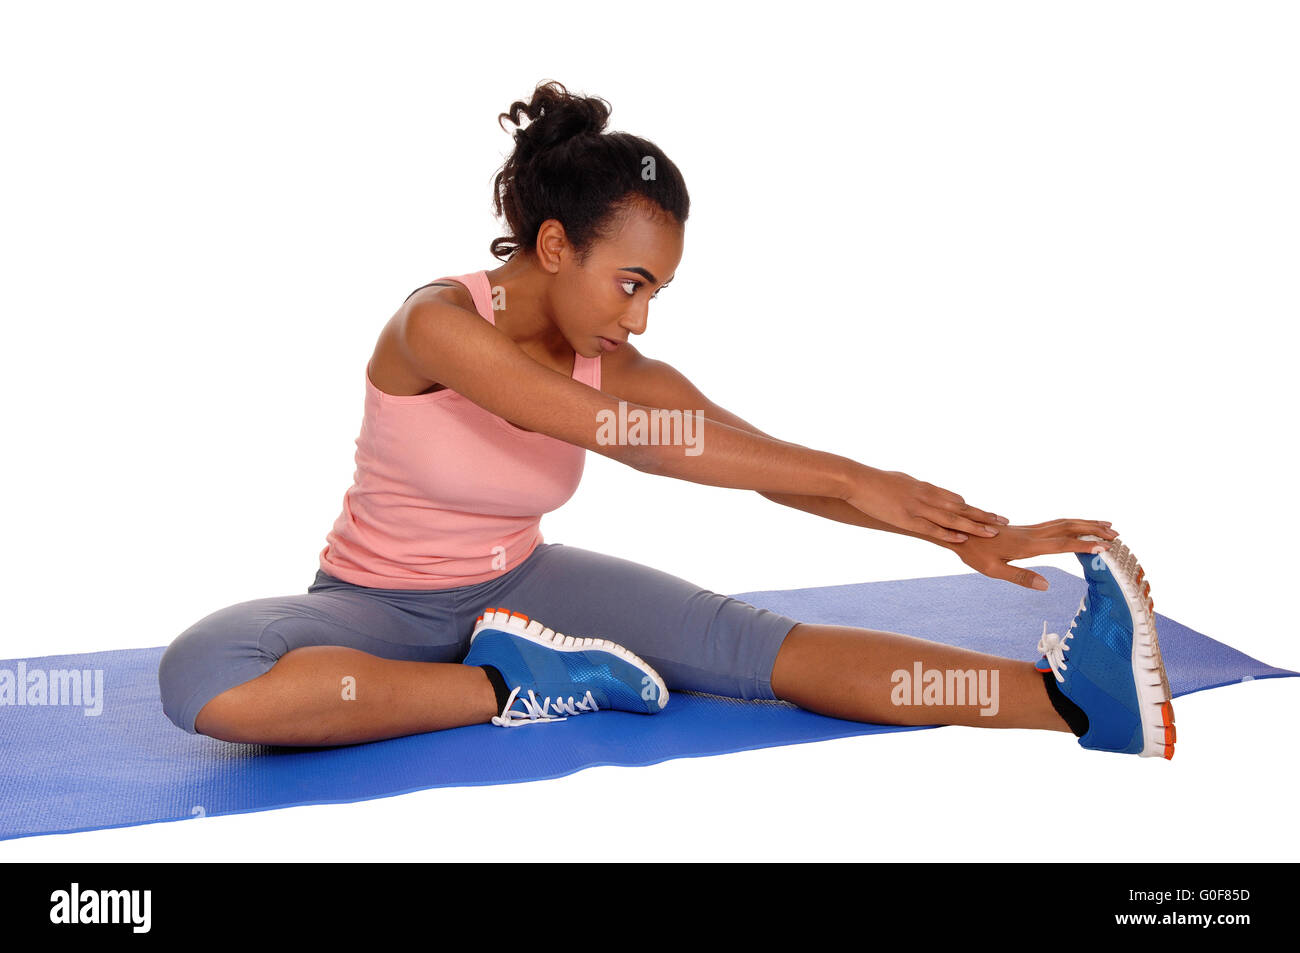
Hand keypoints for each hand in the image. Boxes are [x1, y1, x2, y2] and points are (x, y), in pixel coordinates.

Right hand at [844, 465, 1007, 543]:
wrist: (856, 480)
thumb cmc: (873, 480)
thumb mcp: (899, 481)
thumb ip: (912, 487)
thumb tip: (920, 488)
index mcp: (924, 488)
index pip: (955, 499)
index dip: (974, 509)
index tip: (991, 514)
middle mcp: (927, 496)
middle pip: (961, 507)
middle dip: (983, 516)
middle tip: (1004, 522)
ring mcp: (918, 508)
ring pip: (952, 518)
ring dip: (974, 526)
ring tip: (993, 532)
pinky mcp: (906, 518)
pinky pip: (931, 528)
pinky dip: (948, 533)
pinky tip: (962, 539)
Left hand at [941, 519, 1118, 589]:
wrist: (960, 532)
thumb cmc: (974, 553)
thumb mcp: (994, 570)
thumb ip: (1020, 577)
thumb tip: (1046, 586)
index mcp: (1027, 546)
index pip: (1062, 544)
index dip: (1084, 545)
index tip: (1105, 547)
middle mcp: (1032, 534)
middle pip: (1068, 527)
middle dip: (1093, 529)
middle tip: (1116, 534)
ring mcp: (1029, 531)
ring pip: (1063, 523)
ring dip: (1086, 523)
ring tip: (1106, 526)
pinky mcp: (1026, 530)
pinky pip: (1055, 524)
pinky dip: (1072, 524)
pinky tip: (1078, 528)